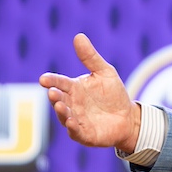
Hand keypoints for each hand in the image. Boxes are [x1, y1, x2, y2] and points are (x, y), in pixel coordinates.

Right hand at [39, 33, 140, 152]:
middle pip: (59, 99)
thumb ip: (90, 57)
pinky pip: (76, 132)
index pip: (59, 83)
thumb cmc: (113, 94)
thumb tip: (78, 36)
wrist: (128, 117)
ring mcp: (76, 120)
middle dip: (54, 96)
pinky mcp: (85, 134)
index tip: (44, 79)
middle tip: (52, 91)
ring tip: (59, 104)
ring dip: (61, 111)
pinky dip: (72, 128)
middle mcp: (71, 104)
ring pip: (64, 116)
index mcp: (73, 88)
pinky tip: (72, 122)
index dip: (51, 81)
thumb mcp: (104, 72)